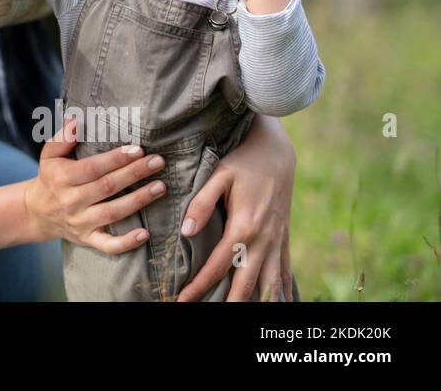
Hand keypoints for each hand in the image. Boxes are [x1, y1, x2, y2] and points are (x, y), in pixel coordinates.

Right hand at [23, 118, 168, 253]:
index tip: (138, 149)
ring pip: (112, 213)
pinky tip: (145, 234)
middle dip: (134, 174)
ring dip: (139, 200)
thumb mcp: (50, 155)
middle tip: (157, 162)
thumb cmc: (51, 177)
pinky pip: (108, 245)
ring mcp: (81, 222)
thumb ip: (63, 138)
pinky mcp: (87, 239)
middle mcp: (72, 201)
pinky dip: (126, 242)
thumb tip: (77, 120)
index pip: (93, 168)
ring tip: (161, 187)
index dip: (116, 159)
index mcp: (63, 177)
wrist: (38, 212)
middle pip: (107, 187)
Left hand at [176, 114, 295, 300]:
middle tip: (204, 314)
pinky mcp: (284, 238)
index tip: (182, 299)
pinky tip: (279, 303)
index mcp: (244, 226)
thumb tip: (186, 232)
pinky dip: (282, 290)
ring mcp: (277, 241)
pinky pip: (285, 271)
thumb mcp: (218, 176)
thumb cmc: (242, 162)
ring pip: (269, 283)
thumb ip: (201, 204)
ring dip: (257, 302)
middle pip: (245, 283)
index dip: (199, 285)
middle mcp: (264, 240)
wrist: (277, 153)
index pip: (217, 265)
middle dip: (227, 303)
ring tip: (242, 315)